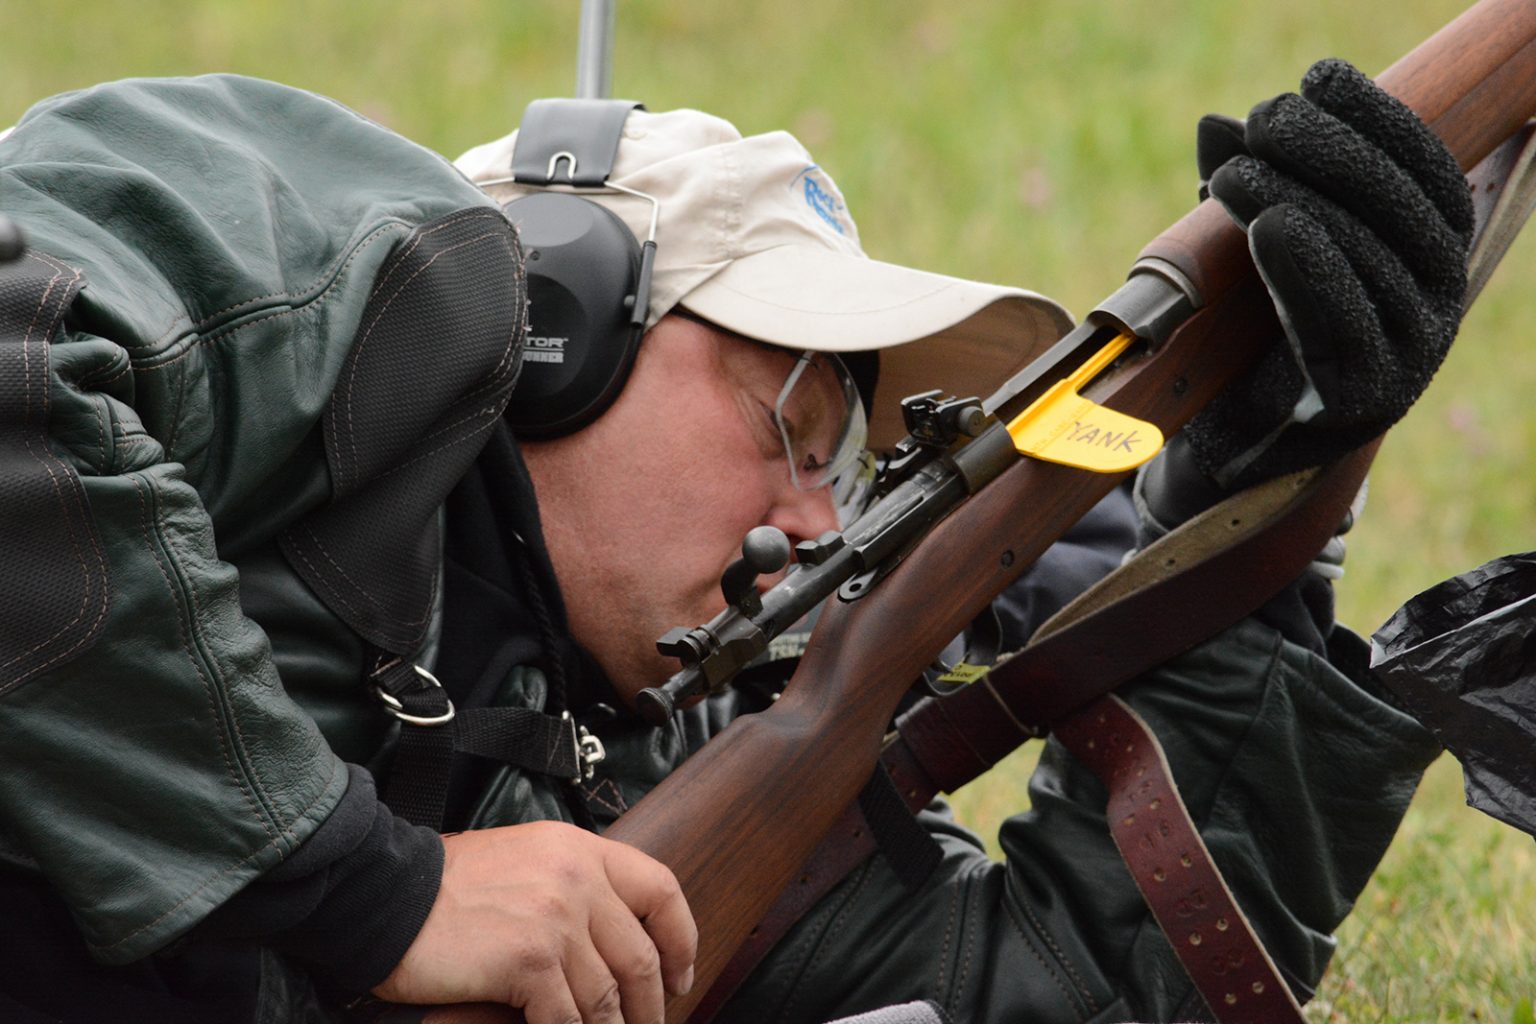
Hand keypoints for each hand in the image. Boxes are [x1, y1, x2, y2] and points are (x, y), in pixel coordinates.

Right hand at [373, 822, 696, 1023]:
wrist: (386, 894)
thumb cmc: (447, 886)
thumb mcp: (526, 860)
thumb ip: (572, 885)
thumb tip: (612, 938)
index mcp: (581, 850)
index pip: (661, 889)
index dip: (681, 939)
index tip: (681, 976)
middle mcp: (578, 879)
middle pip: (640, 954)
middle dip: (651, 1004)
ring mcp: (556, 919)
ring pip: (608, 996)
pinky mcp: (530, 959)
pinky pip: (568, 1019)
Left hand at [1184, 59, 1472, 488]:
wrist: (1231, 448)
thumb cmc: (1249, 339)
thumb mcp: (1248, 252)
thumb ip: (1244, 191)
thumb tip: (1213, 124)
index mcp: (1427, 258)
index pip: (1426, 172)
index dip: (1378, 118)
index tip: (1318, 76)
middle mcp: (1436, 304)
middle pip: (1404, 210)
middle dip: (1332, 152)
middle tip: (1265, 120)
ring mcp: (1409, 357)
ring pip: (1372, 262)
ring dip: (1304, 201)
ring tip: (1237, 173)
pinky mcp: (1364, 401)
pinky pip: (1344, 324)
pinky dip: (1307, 268)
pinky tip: (1271, 226)